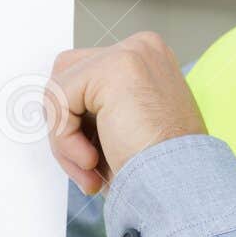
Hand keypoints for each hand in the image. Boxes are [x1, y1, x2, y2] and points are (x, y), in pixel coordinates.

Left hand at [46, 31, 206, 195]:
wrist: (181, 188)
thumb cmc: (157, 171)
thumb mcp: (124, 129)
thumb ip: (95, 109)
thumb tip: (54, 109)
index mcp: (147, 62)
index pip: (84, 77)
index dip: (76, 124)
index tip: (90, 165)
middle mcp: (142, 48)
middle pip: (67, 75)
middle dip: (65, 126)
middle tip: (86, 169)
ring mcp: (130, 53)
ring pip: (60, 87)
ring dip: (64, 138)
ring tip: (90, 170)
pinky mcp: (115, 66)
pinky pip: (60, 98)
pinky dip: (64, 138)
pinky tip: (91, 160)